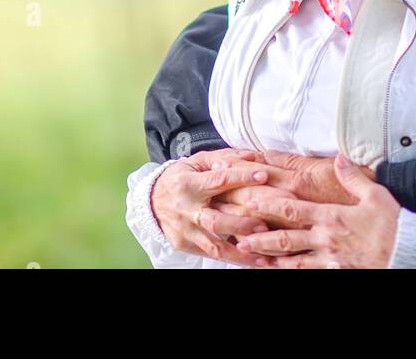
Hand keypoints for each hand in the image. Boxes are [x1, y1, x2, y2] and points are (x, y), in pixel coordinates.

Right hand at [149, 148, 276, 266]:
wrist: (149, 201)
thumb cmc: (181, 178)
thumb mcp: (197, 162)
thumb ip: (225, 157)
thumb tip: (253, 157)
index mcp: (188, 183)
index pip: (218, 180)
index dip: (241, 177)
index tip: (263, 175)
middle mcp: (185, 209)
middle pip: (215, 220)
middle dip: (241, 224)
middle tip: (266, 226)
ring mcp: (184, 230)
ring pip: (214, 245)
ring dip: (241, 252)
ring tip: (264, 256)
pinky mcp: (184, 244)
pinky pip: (211, 254)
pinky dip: (233, 258)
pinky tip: (252, 260)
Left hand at [234, 154, 399, 267]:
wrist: (408, 254)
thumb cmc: (393, 225)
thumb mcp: (376, 195)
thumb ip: (353, 177)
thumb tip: (339, 157)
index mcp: (331, 216)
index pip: (292, 209)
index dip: (267, 205)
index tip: (248, 200)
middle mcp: (325, 238)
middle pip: (285, 237)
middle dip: (259, 235)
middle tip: (237, 233)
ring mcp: (329, 258)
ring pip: (291, 259)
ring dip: (268, 256)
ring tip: (248, 254)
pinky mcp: (334, 272)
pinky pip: (306, 273)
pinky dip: (288, 271)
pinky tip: (275, 270)